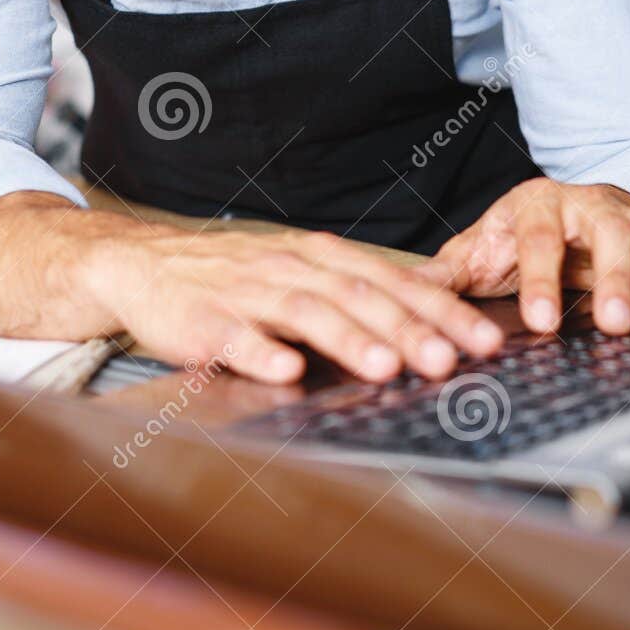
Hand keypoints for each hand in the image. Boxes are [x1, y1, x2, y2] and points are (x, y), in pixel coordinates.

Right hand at [82, 223, 505, 384]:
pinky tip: (288, 372)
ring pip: (307, 314)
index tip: (485, 339)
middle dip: (409, 329)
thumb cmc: (233, 276)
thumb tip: (436, 291)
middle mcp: (290, 269)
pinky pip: (236, 338)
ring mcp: (246, 294)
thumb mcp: (303, 267)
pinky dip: (263, 353)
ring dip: (350, 340)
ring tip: (387, 367)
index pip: (393, 282)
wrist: (144, 266)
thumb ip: (362, 281)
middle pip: (360, 297)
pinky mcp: (204, 322)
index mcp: (320, 257)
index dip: (442, 310)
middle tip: (451, 360)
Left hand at [414, 179, 629, 336]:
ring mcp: (629, 212)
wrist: (566, 209)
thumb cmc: (517, 239)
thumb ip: (446, 275)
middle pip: (606, 230)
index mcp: (535, 205)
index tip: (541, 322)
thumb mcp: (480, 251)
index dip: (541, 277)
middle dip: (611, 277)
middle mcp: (586, 203)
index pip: (538, 236)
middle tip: (612, 324)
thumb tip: (400, 291)